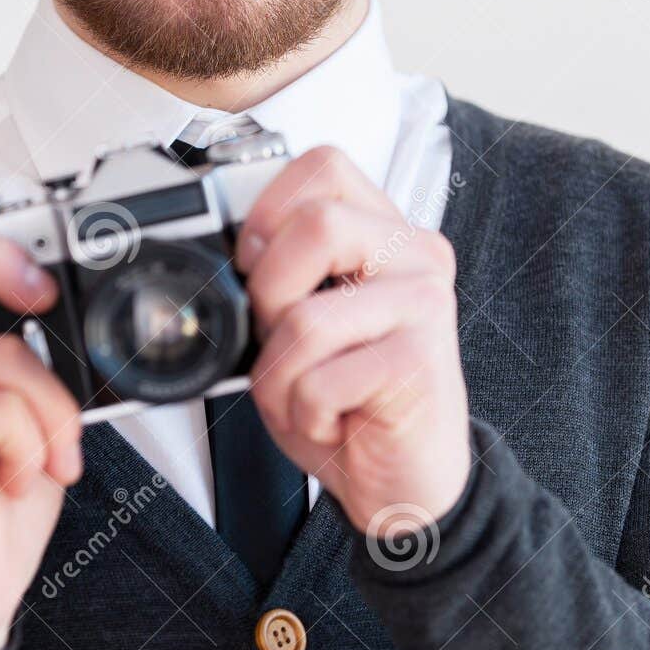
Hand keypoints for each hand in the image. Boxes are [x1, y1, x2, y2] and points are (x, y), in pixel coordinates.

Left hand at [234, 145, 470, 540]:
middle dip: (268, 293)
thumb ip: (280, 274)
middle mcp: (416, 256)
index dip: (267, 209)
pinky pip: (318, 380)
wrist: (404, 483)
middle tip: (280, 338)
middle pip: (316, 224)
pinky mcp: (421, 363)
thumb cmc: (351, 401)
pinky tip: (337, 420)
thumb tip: (224, 249)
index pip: (323, 166)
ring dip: (280, 375)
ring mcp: (425, 306)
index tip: (253, 264)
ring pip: (304, 316)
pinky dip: (304, 413)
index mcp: (387, 233)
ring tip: (312, 394)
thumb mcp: (303, 323)